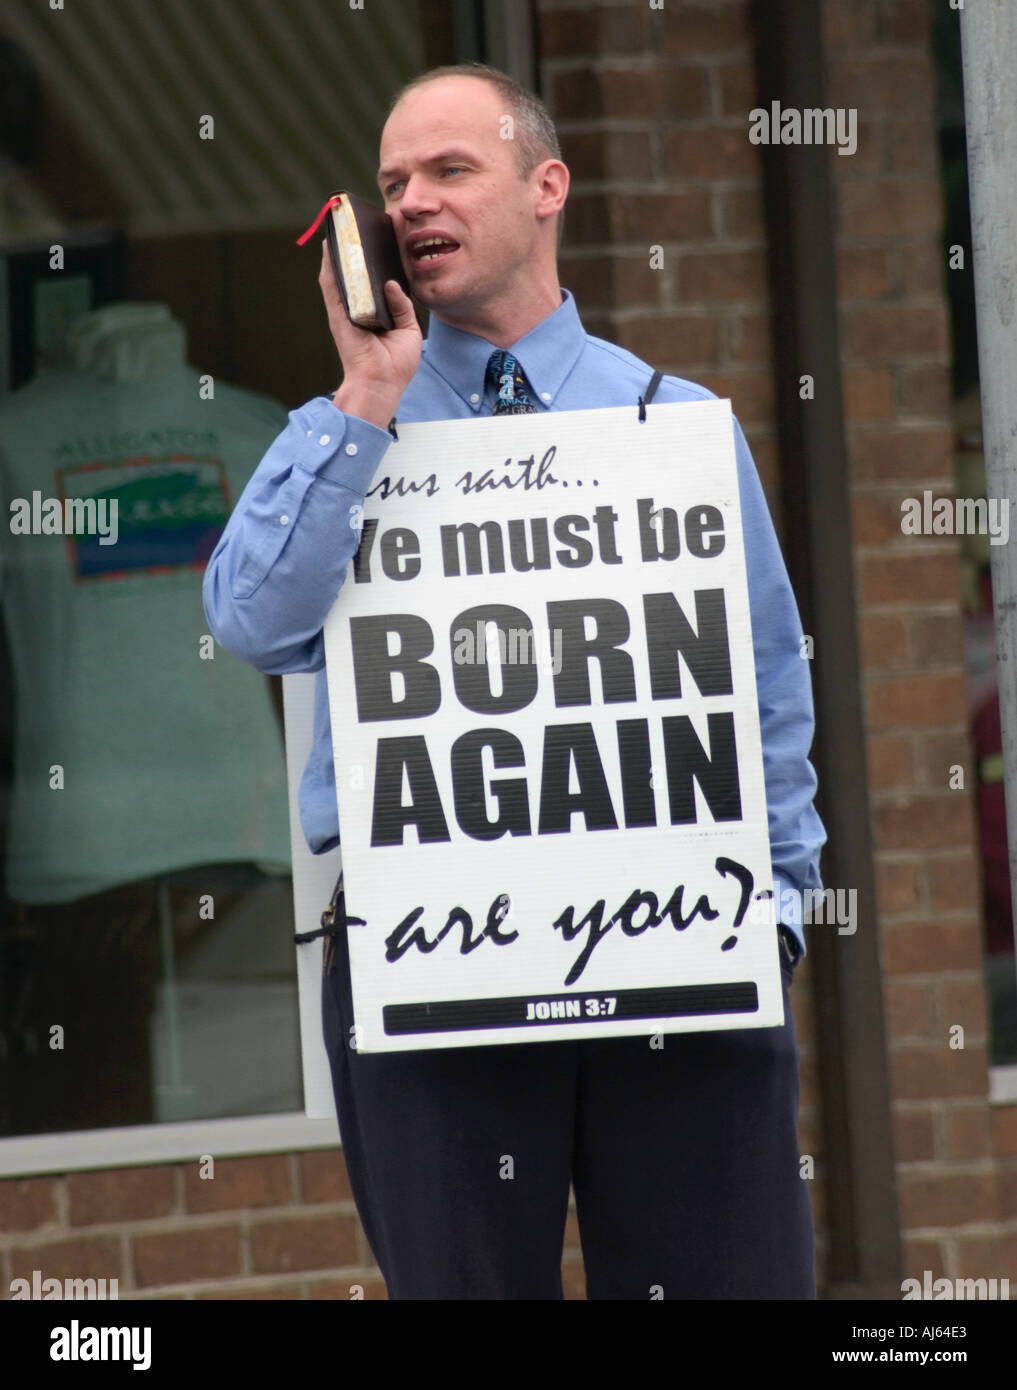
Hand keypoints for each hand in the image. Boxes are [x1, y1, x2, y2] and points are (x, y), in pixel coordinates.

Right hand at [319, 241, 420, 428]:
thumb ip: (403, 305)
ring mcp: (347, 309)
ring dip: (339, 250)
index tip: (382, 235)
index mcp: (377, 312)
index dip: (378, 259)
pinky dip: (329, 264)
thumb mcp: (409, 330)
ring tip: (340, 225)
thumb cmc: (395, 364)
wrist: (381, 384)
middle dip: (356, 249)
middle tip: (358, 222)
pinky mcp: (338, 313)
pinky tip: (329, 245)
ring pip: (341, 274)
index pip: (376, 281)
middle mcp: (360, 308)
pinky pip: (331, 284)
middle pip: (357, 273)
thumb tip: (393, 283)